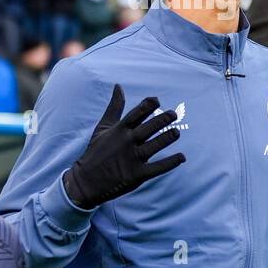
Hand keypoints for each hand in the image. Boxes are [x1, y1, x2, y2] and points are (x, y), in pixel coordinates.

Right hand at [63, 84, 185, 209]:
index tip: (157, 100)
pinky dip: (170, 163)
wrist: (86, 181)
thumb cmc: (96, 151)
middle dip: (161, 120)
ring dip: (167, 138)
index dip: (146, 107)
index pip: (135, 115)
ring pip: (154, 146)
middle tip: (173, 114)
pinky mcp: (136, 175)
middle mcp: (126, 143)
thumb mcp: (103, 127)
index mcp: (119, 130)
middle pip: (147, 128)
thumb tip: (118, 86)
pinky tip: (181, 157)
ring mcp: (132, 159)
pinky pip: (157, 168)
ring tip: (176, 132)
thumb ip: (114, 107)